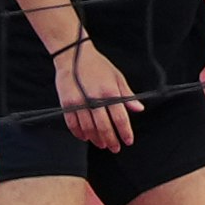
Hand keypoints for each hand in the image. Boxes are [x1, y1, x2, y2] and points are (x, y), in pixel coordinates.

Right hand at [51, 35, 139, 154]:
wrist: (74, 56)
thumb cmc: (99, 66)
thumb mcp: (117, 77)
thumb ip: (127, 95)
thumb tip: (138, 109)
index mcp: (110, 92)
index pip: (120, 118)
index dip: (125, 132)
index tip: (128, 141)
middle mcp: (95, 99)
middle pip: (104, 127)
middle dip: (111, 140)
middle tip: (115, 148)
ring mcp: (79, 102)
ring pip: (88, 128)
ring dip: (95, 139)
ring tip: (101, 144)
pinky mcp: (66, 103)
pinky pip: (72, 123)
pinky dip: (79, 133)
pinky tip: (85, 137)